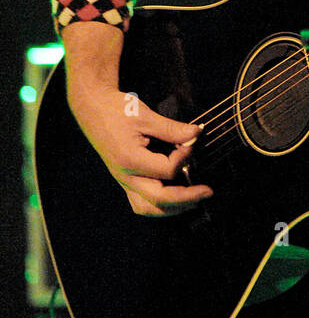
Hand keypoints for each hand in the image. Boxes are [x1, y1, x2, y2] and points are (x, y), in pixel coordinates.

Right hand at [68, 80, 213, 216]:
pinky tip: (175, 198)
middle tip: (207, 191)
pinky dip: (159, 205)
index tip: (192, 141)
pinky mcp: (124, 179)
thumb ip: (171, 128)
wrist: (92, 108)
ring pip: (148, 208)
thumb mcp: (145, 115)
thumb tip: (196, 133)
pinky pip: (141, 202)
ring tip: (194, 199)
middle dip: (187, 198)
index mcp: (129, 159)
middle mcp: (124, 176)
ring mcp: (123, 180)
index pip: (166, 170)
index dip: (184, 157)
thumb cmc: (116, 110)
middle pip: (158, 200)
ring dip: (172, 208)